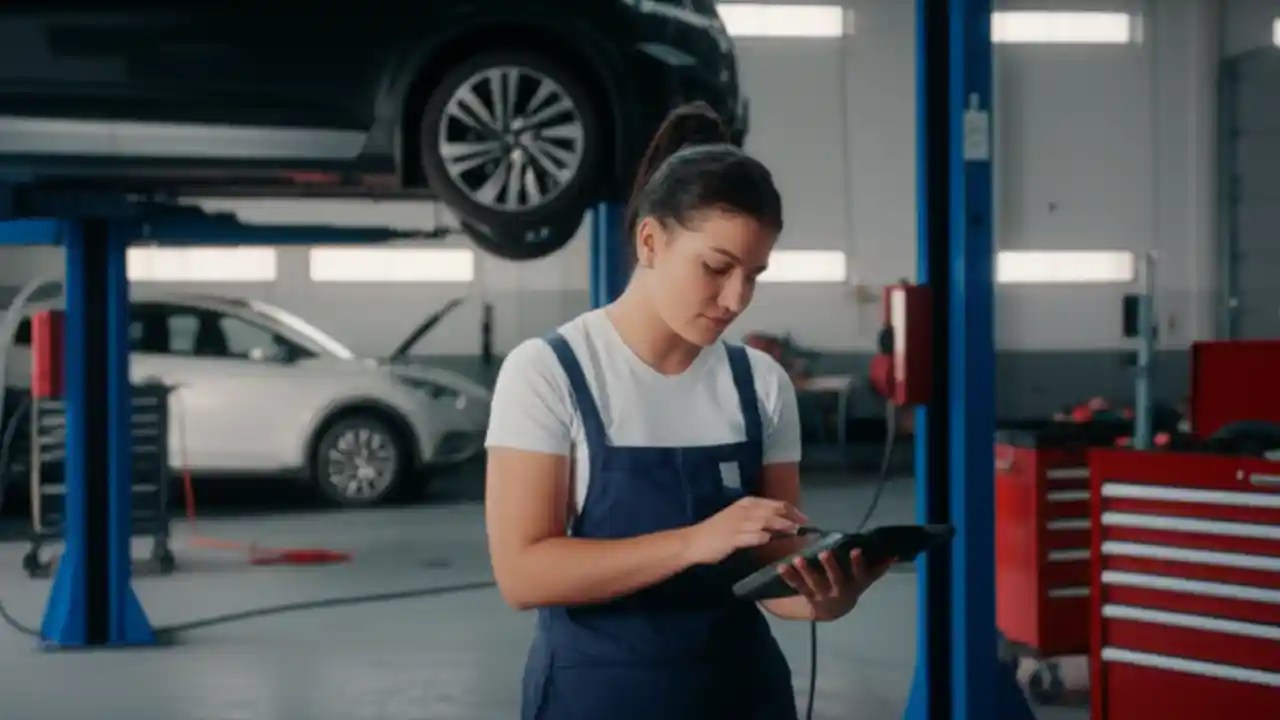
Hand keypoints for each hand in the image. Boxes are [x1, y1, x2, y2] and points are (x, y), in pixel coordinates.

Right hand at [682, 497, 808, 565]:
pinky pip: (755, 536)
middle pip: (774, 511)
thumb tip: (779, 525)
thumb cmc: (716, 531)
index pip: (775, 503)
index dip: (792, 510)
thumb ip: (757, 520)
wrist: (694, 541)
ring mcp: (739, 523)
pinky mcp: (734, 538)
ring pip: (767, 522)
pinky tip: (773, 542)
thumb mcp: (737, 519)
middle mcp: (745, 510)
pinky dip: (766, 538)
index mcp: (746, 503)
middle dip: (792, 518)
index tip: (804, 519)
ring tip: (795, 533)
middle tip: (804, 527)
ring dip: (783, 527)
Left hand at [777, 548, 893, 620]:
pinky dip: (789, 576)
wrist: (832, 610)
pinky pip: (797, 586)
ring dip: (806, 571)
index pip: (859, 574)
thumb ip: (877, 568)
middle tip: (824, 552)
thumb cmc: (850, 586)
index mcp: (855, 585)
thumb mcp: (864, 580)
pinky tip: (781, 566)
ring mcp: (822, 595)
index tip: (855, 550)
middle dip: (830, 566)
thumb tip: (894, 554)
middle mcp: (839, 592)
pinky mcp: (807, 596)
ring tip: (797, 558)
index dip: (857, 564)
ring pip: (814, 584)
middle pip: (835, 579)